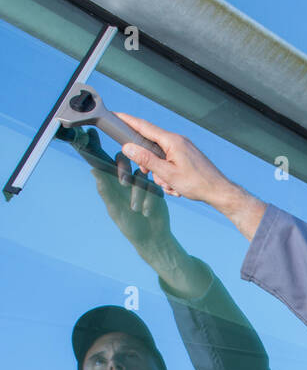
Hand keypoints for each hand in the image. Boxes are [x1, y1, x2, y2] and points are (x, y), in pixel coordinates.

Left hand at [89, 139, 172, 260]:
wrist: (153, 238)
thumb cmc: (130, 226)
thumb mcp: (115, 209)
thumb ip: (105, 190)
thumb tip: (93, 170)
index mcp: (111, 182)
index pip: (101, 159)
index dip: (94, 145)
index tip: (89, 132)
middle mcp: (125, 178)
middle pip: (122, 159)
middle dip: (122, 168)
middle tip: (123, 183)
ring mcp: (140, 181)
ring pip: (138, 173)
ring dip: (137, 192)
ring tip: (137, 210)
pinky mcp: (154, 186)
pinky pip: (151, 184)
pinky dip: (148, 199)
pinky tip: (147, 212)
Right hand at [116, 112, 266, 239]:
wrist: (219, 191)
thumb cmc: (196, 183)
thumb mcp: (167, 174)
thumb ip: (146, 159)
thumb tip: (128, 147)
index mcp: (172, 141)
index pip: (144, 127)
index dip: (128, 121)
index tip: (115, 115)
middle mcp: (177, 141)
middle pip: (151, 145)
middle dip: (148, 162)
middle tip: (151, 174)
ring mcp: (183, 148)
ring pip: (160, 158)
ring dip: (161, 174)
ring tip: (171, 185)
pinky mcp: (187, 157)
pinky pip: (170, 163)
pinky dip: (169, 176)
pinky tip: (177, 187)